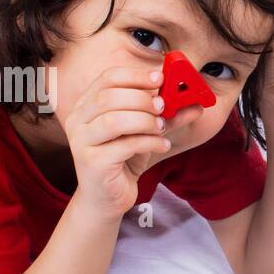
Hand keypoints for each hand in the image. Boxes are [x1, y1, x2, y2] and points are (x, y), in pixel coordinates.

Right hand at [62, 66, 186, 218]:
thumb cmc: (123, 160)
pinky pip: (124, 145)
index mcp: (87, 105)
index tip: (161, 78)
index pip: (108, 78)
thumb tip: (195, 104)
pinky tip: (162, 145)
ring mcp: (82, 141)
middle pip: (109, 97)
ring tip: (162, 127)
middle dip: (142, 98)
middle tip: (163, 106)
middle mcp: (78, 120)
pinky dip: (149, 142)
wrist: (107, 198)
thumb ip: (166, 116)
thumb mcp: (146, 133)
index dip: (136, 76)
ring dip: (145, 120)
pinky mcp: (92, 162)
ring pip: (114, 120)